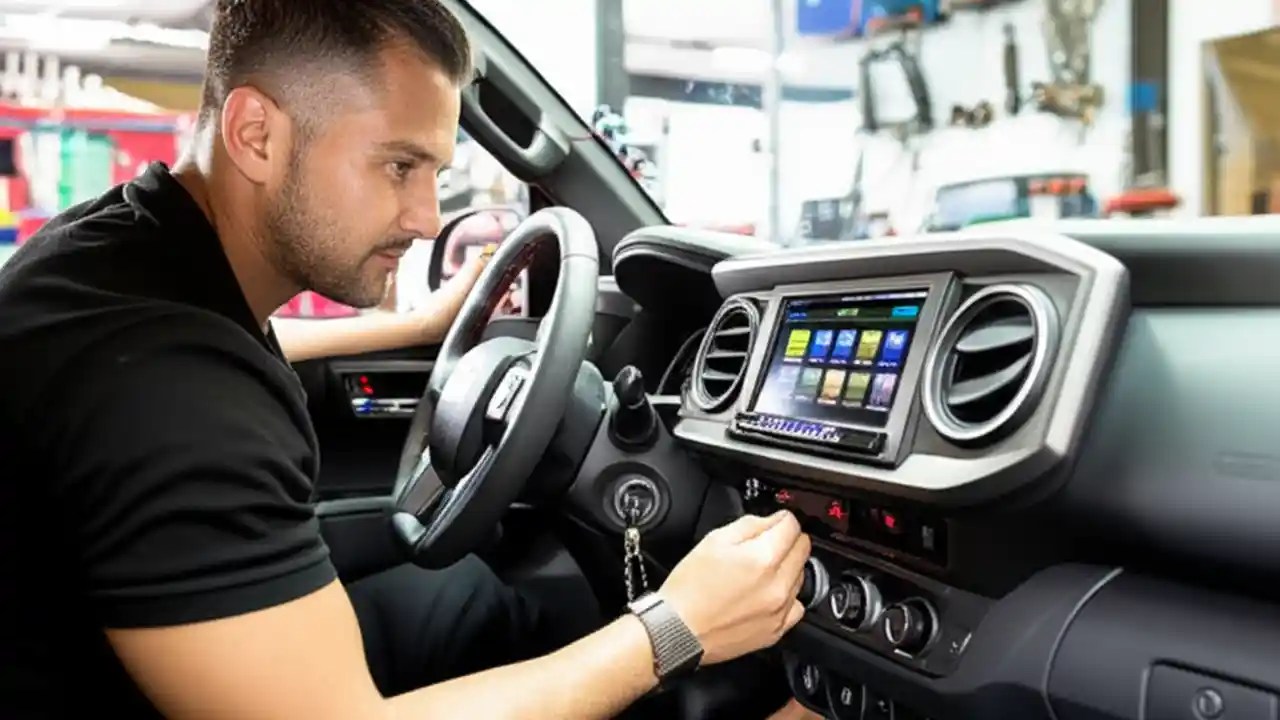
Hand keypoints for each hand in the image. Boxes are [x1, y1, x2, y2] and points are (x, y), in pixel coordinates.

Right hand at [657, 511, 809, 665]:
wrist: (678, 631)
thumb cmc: (689, 589)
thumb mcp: (713, 540)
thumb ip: (749, 524)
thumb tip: (771, 520)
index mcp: (763, 558)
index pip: (792, 525)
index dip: (781, 518)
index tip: (775, 521)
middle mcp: (778, 585)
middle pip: (803, 548)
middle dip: (788, 540)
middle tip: (766, 543)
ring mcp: (780, 610)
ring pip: (801, 576)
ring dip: (786, 568)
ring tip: (758, 572)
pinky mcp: (777, 630)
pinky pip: (796, 605)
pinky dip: (786, 596)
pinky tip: (766, 594)